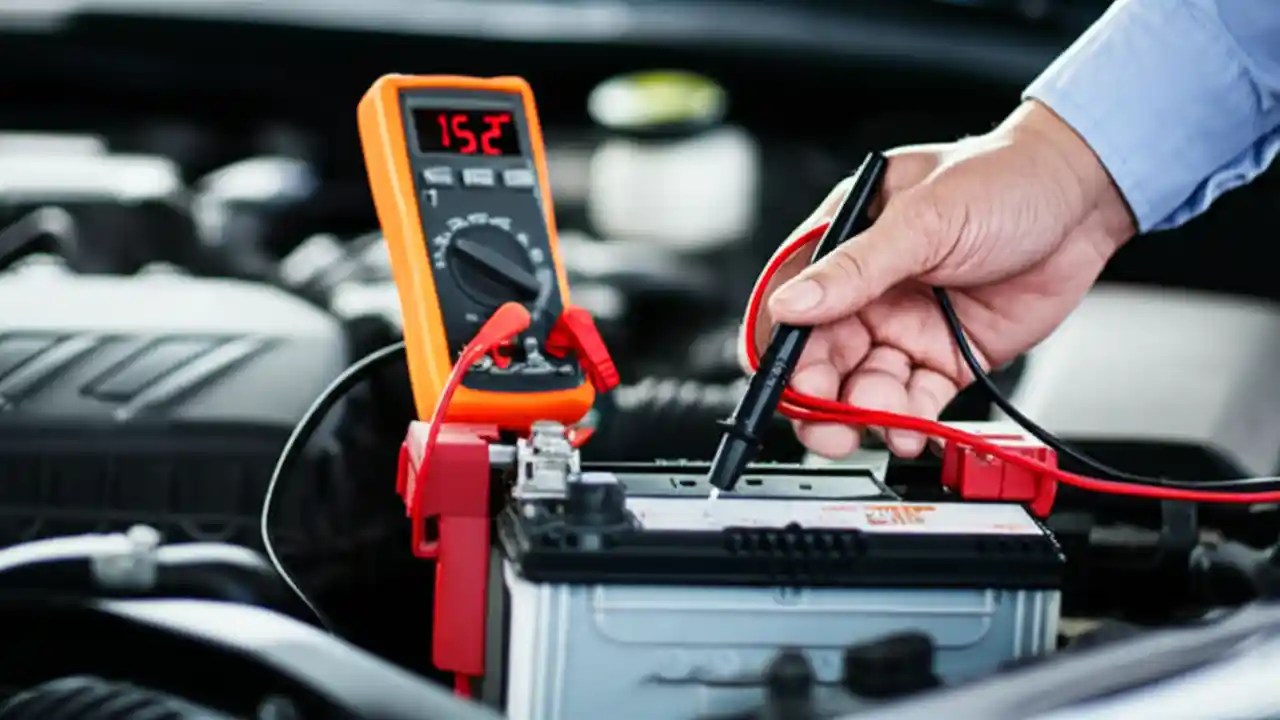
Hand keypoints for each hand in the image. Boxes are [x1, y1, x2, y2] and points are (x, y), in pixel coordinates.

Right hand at [746, 101, 1136, 458]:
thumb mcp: (922, 219)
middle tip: (824, 424)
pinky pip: (912, 401)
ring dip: (863, 413)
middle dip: (817, 397)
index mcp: (844, 243)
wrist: (1084, 198)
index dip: (778, 347)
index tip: (781, 383)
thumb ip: (854, 269)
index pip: (789, 303)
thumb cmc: (1004, 179)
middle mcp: (868, 291)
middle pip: (820, 358)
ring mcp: (904, 327)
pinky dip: (904, 422)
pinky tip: (905, 430)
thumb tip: (792, 305)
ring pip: (862, 387)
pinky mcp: (944, 358)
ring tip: (880, 419)